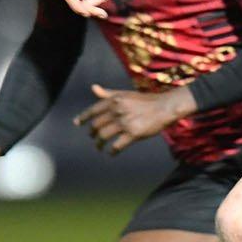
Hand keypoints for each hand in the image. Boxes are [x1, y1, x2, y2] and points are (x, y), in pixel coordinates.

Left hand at [73, 83, 196, 153]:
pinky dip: (112, 151)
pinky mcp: (133, 134)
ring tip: (99, 147)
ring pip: (104, 136)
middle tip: (93, 138)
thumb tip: (93, 88)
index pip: (93, 110)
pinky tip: (112, 153)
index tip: (77, 123)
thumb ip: (108, 93)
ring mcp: (124, 122)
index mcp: (114, 100)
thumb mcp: (125, 94)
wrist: (164, 107)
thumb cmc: (145, 101)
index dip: (83, 117)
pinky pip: (117, 146)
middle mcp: (117, 110)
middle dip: (92, 133)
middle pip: (96, 125)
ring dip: (99, 144)